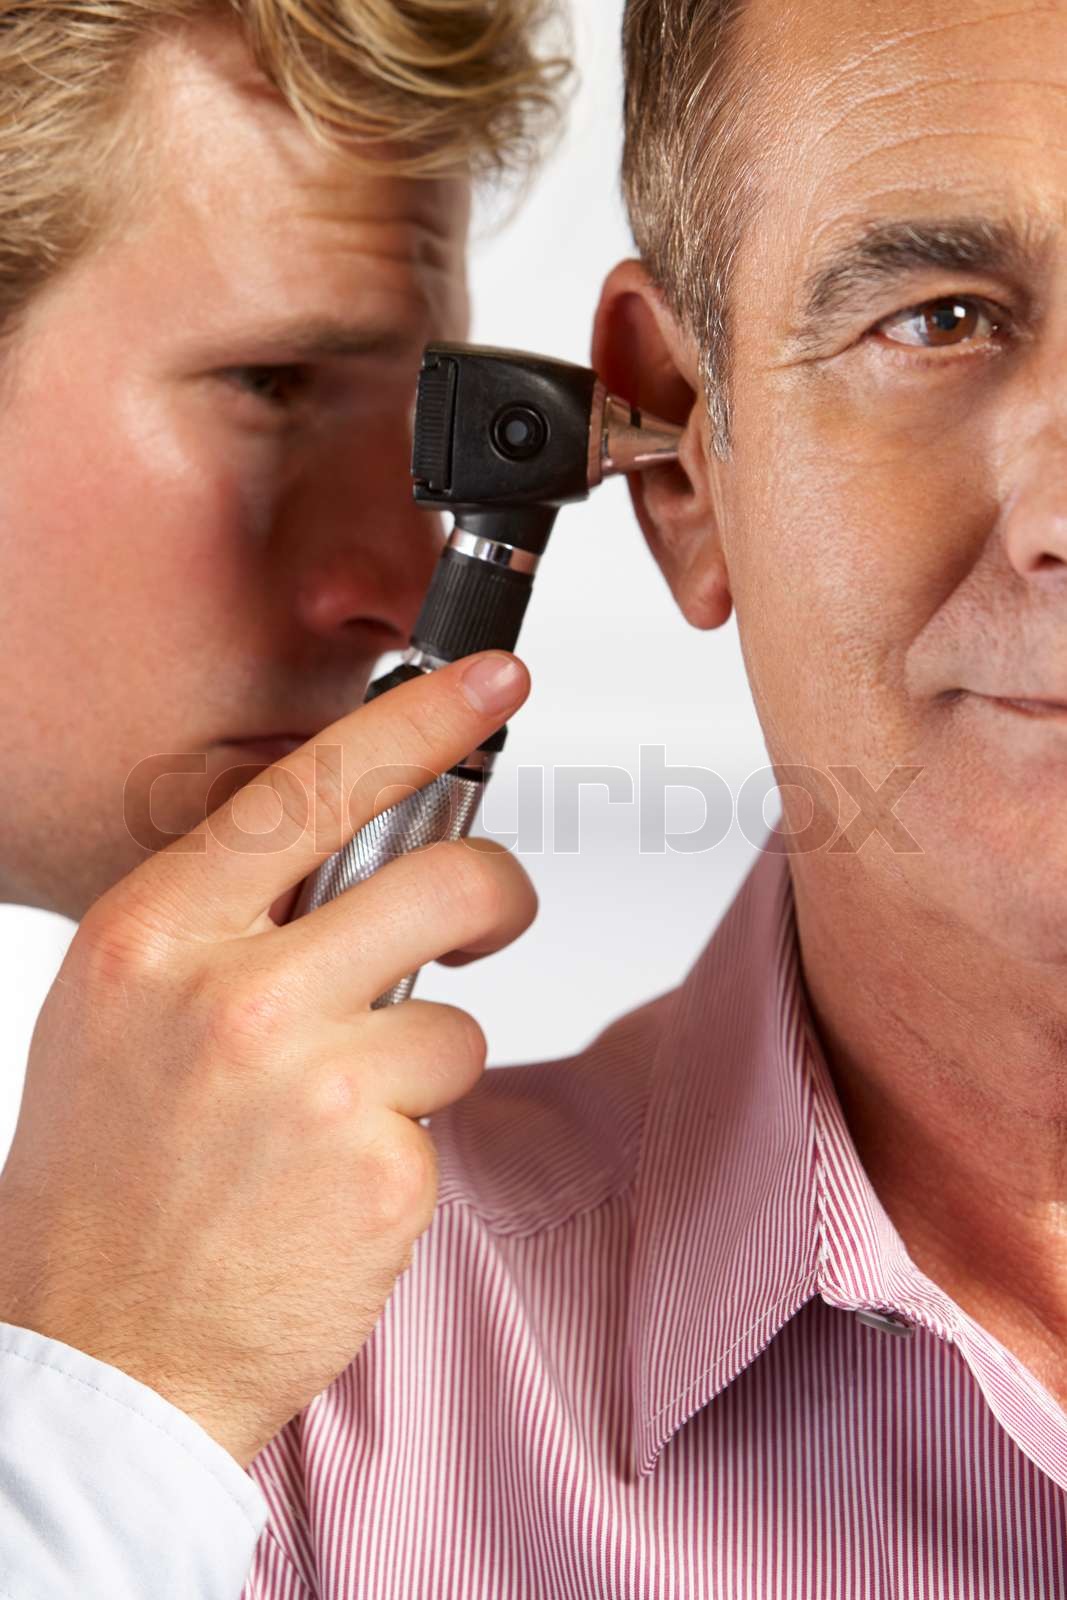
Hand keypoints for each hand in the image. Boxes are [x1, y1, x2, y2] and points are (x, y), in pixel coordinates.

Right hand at [0, 652, 534, 1465]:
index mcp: (157, 934)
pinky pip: (445, 1113)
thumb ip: (226, 921)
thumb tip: (354, 851)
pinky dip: (407, 1143)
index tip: (491, 679)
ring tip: (337, 1114)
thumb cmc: (107, 1180)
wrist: (99, 1356)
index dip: (421, 719)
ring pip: (459, 1015)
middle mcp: (234, 994)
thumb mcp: (122, 1010)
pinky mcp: (378, 1169)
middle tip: (491, 922)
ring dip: (424, 1058)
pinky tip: (330, 1186)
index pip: (315, 788)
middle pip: (448, 879)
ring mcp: (312, 1083)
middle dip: (498, 895)